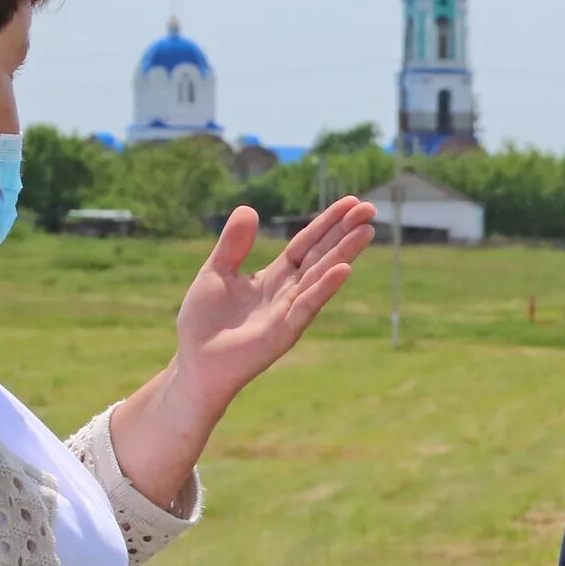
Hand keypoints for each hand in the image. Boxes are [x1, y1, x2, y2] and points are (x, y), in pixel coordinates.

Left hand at [170, 198, 375, 419]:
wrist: (194, 363)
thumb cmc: (204, 322)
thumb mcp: (215, 272)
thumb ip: (233, 244)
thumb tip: (249, 208)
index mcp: (275, 276)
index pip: (307, 243)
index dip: (327, 223)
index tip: (351, 202)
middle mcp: (289, 292)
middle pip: (321, 256)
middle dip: (345, 233)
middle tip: (370, 209)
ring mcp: (290, 312)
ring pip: (320, 277)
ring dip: (344, 253)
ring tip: (366, 231)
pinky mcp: (284, 333)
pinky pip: (307, 306)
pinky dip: (325, 288)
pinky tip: (344, 269)